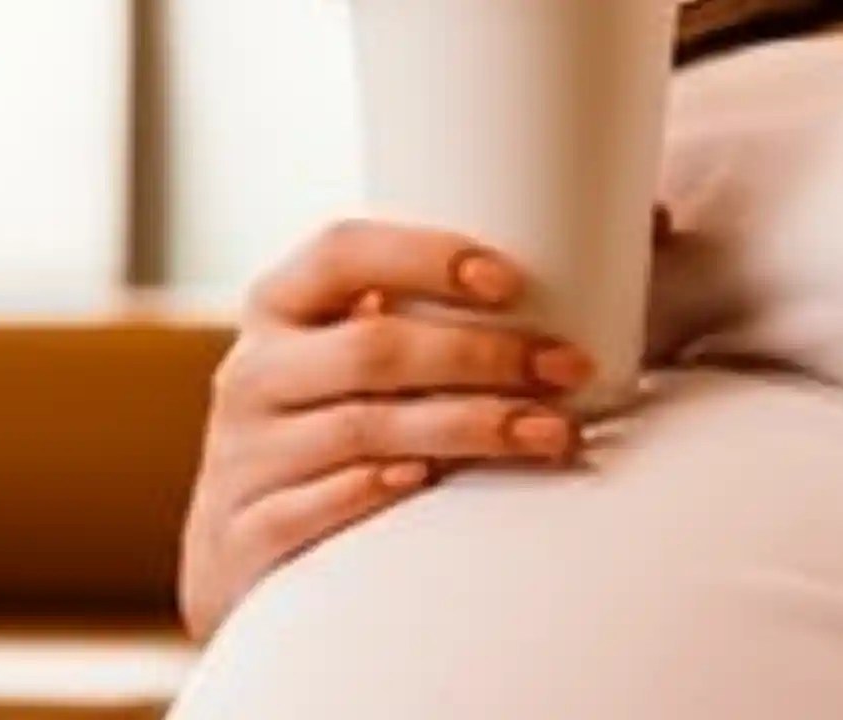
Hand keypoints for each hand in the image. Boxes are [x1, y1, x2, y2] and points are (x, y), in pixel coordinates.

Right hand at [179, 220, 594, 638]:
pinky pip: (317, 507)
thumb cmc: (326, 425)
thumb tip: (603, 259)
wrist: (239, 540)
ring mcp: (242, 454)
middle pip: (371, 348)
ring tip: (550, 432)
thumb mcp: (343, 358)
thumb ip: (419, 315)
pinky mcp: (246, 531)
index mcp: (277, 306)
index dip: (426, 255)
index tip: (510, 279)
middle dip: (481, 355)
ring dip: (469, 428)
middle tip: (566, 367)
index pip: (342, 252)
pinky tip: (433, 482)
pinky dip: (377, 492)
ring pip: (363, 430)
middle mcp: (251, 373)